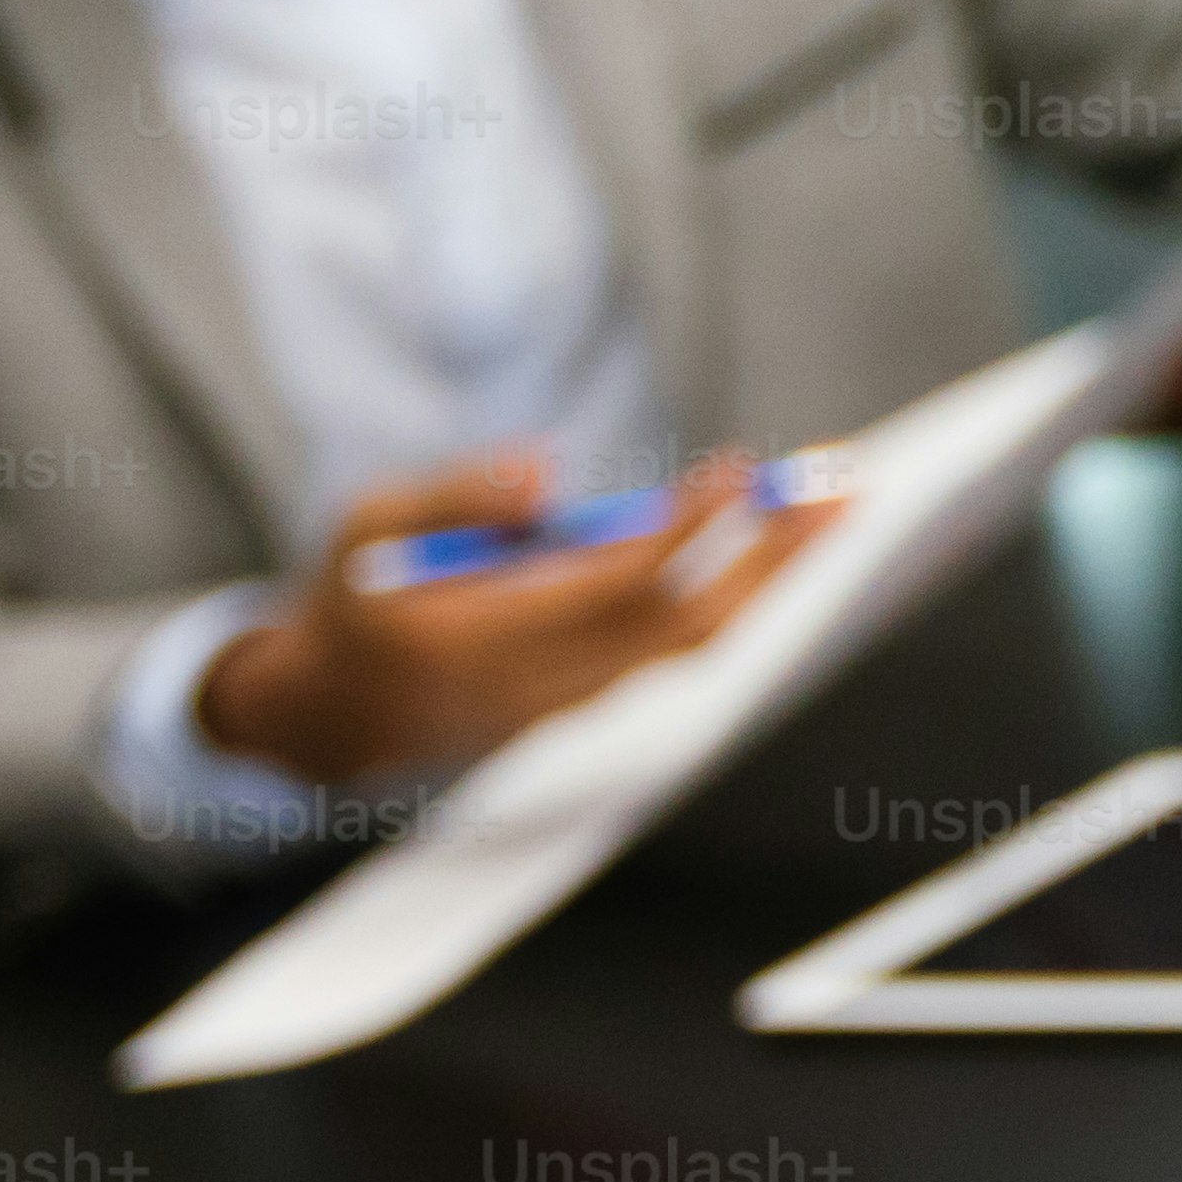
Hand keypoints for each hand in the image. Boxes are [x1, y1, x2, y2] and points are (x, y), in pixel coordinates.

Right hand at [194, 450, 832, 788]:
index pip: (618, 589)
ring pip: (699, 641)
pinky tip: (781, 535)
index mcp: (485, 641)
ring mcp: (577, 702)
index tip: (742, 470)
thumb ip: (454, 499)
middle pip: (688, 622)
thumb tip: (545, 471)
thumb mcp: (367, 529)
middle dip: (771, 554)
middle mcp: (545, 686)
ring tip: (834, 497)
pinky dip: (741, 590)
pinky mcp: (594, 699)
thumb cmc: (358, 595)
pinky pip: (684, 646)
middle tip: (840, 485)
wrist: (341, 711)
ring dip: (773, 570)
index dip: (689, 531)